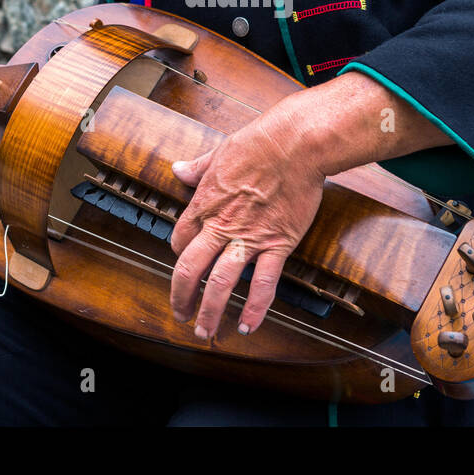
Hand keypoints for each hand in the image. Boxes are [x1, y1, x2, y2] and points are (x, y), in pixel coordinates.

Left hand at [168, 105, 324, 340]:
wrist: (295, 143)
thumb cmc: (258, 142)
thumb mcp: (219, 152)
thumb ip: (197, 168)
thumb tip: (178, 168)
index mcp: (204, 203)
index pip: (180, 239)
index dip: (178, 255)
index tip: (183, 263)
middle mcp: (221, 225)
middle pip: (190, 268)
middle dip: (181, 296)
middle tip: (180, 314)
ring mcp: (249, 238)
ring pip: (220, 283)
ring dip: (209, 311)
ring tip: (204, 332)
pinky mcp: (277, 244)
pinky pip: (263, 284)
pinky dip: (254, 308)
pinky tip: (247, 326)